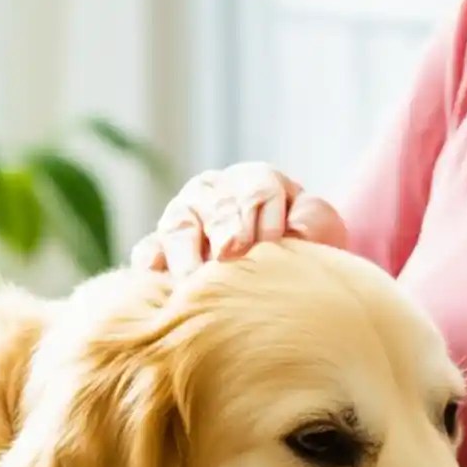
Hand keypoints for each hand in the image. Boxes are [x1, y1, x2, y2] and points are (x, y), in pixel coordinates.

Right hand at [132, 162, 347, 275]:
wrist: (279, 285)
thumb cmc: (300, 251)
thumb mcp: (319, 230)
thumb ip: (313, 220)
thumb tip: (294, 230)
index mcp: (253, 182)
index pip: (258, 191)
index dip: (269, 220)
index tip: (277, 246)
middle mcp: (212, 194)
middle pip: (215, 206)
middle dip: (226, 229)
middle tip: (233, 252)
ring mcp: (181, 221)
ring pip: (178, 226)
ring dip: (187, 252)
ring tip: (196, 279)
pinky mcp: (157, 251)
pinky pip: (148, 251)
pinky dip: (152, 262)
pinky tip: (158, 275)